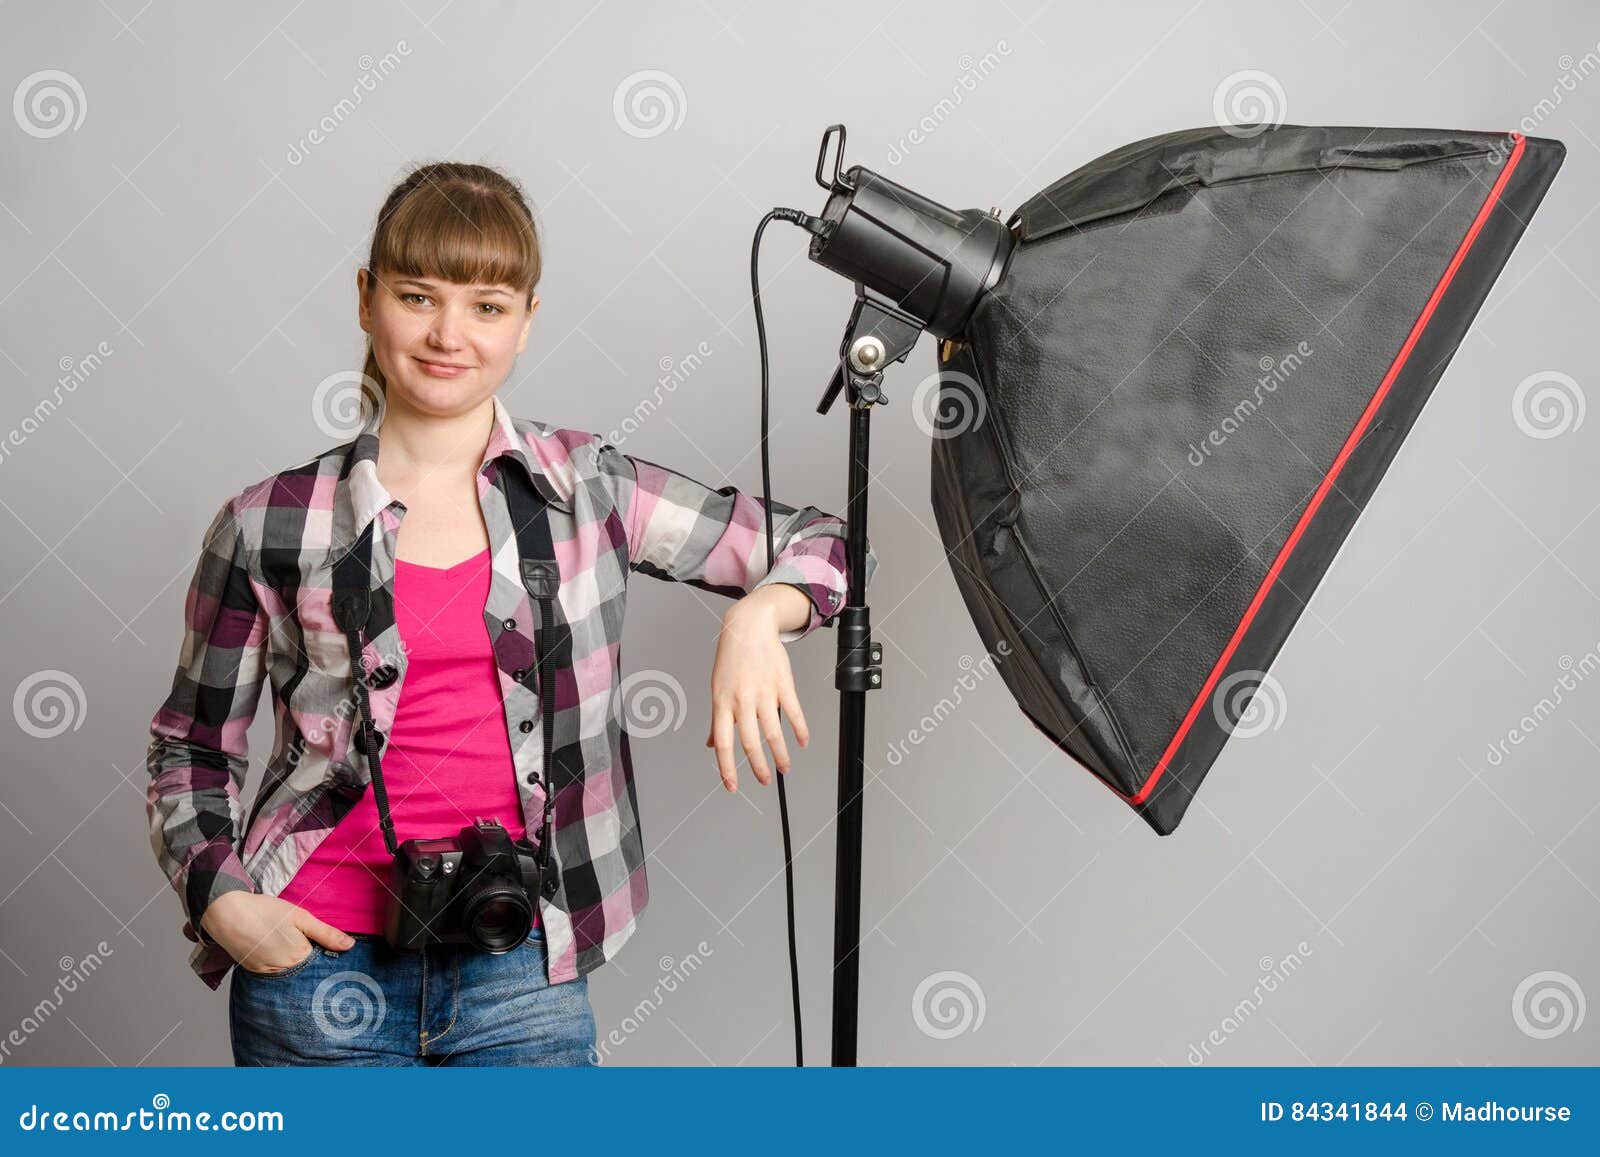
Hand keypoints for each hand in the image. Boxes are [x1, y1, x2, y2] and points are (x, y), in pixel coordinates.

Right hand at [201, 891, 355, 974]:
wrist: (225, 913)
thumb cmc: (265, 911)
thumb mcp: (300, 917)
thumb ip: (326, 933)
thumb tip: (350, 946)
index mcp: (298, 958)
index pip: (321, 964)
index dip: (327, 956)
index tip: (330, 950)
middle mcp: (283, 971)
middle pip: (305, 970)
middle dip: (311, 962)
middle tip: (307, 944)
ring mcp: (266, 973)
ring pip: (290, 972)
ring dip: (294, 963)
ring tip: (289, 944)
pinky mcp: (254, 971)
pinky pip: (274, 972)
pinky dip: (279, 963)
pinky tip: (276, 948)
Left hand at [706, 585, 811, 791]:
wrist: (748, 626)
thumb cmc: (730, 658)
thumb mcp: (717, 688)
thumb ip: (716, 719)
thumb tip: (710, 745)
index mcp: (722, 703)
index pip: (722, 743)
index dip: (726, 768)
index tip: (732, 786)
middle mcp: (742, 700)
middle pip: (750, 743)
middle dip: (758, 767)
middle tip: (765, 780)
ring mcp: (764, 692)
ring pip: (773, 732)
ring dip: (780, 754)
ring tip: (784, 768)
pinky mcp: (783, 684)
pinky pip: (794, 712)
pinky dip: (800, 730)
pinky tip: (802, 742)